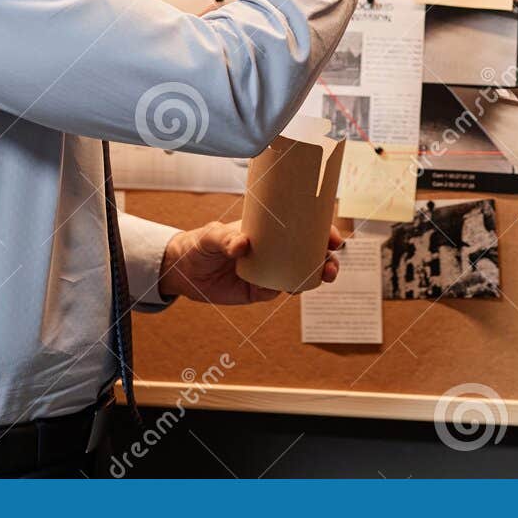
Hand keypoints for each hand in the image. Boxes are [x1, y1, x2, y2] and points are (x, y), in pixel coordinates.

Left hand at [157, 221, 343, 303]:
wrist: (184, 271)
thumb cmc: (199, 243)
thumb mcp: (211, 236)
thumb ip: (225, 238)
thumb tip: (242, 244)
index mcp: (268, 230)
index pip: (301, 227)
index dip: (322, 231)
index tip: (333, 237)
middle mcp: (274, 250)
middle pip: (309, 252)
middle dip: (327, 258)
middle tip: (331, 265)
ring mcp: (270, 270)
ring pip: (301, 273)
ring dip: (316, 275)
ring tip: (324, 277)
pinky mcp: (260, 290)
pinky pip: (281, 289)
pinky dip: (291, 287)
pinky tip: (293, 287)